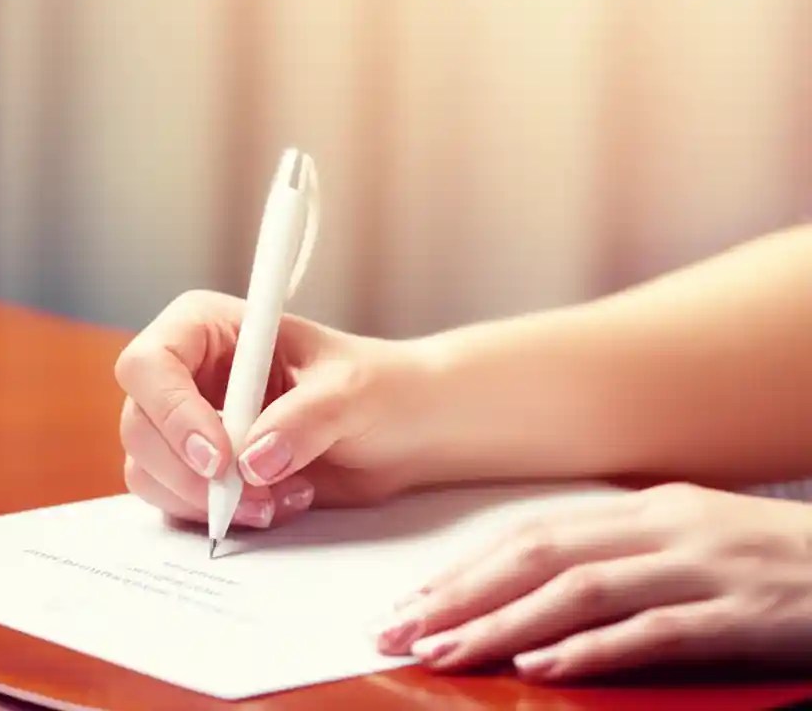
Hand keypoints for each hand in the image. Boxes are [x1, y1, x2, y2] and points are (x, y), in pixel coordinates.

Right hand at [114, 290, 424, 528]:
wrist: (405, 433)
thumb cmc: (381, 389)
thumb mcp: (353, 393)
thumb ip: (304, 420)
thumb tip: (253, 461)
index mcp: (208, 328)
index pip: (150, 364)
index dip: (172, 413)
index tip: (220, 458)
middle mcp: (186, 374)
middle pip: (139, 425)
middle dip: (189, 473)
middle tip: (252, 495)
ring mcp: (188, 426)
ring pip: (149, 471)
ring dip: (207, 501)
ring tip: (280, 499)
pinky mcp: (200, 473)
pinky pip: (175, 503)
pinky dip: (219, 517)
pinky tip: (277, 505)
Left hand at [378, 483, 811, 681]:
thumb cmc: (778, 563)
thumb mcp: (691, 544)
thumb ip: (619, 559)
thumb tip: (536, 592)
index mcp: (646, 509)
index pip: (532, 534)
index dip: (466, 570)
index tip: (412, 603)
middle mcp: (666, 528)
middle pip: (540, 555)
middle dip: (462, 595)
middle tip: (401, 630)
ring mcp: (704, 568)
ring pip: (582, 590)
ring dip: (504, 623)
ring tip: (446, 651)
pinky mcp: (742, 614)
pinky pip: (655, 630)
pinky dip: (592, 649)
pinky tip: (541, 666)